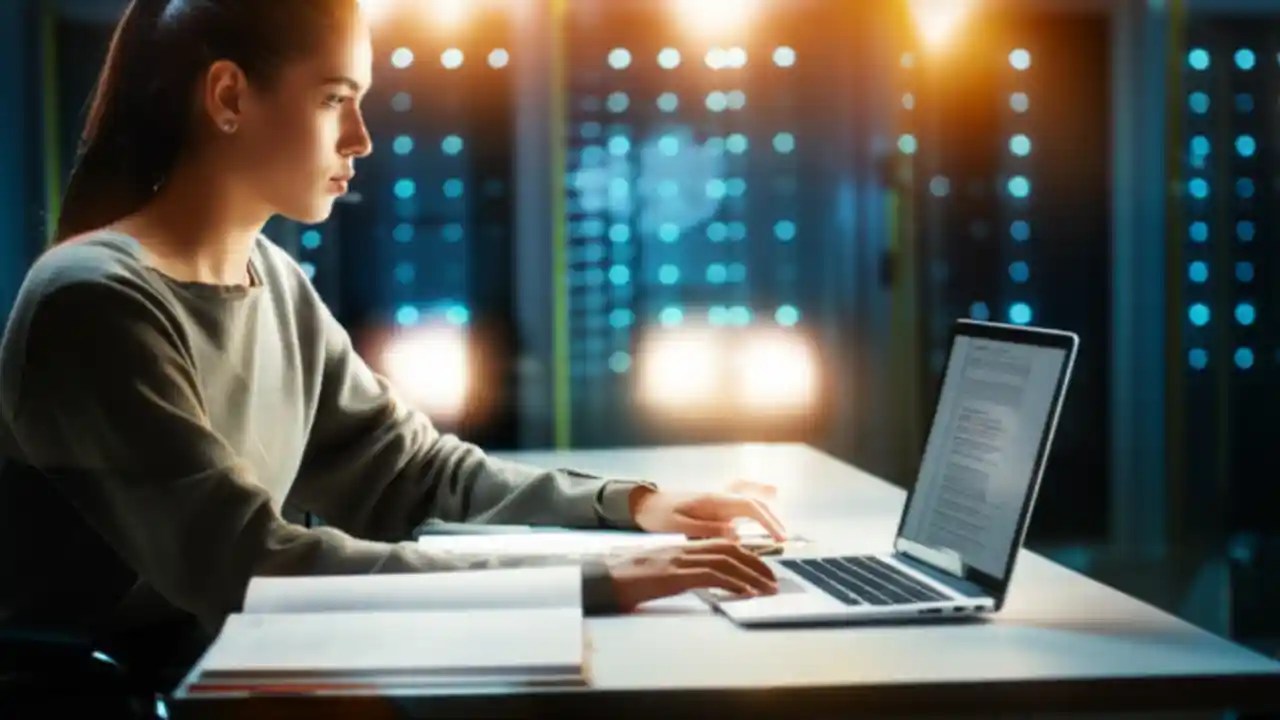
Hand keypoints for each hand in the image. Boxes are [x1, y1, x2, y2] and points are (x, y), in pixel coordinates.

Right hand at [607, 540, 778, 611]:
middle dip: (757, 564)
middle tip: (773, 581)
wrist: (601, 579)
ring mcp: (679, 561)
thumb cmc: (624, 579)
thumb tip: (698, 581)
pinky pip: (711, 576)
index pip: (721, 545)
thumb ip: (678, 571)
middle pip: (729, 550)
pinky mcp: (674, 575)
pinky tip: (745, 593)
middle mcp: (683, 550)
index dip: (746, 555)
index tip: (761, 569)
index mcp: (680, 548)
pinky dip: (733, 584)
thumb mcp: (657, 571)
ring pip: (725, 561)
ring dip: (752, 576)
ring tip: (767, 589)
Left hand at [629, 486, 786, 540]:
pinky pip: (740, 494)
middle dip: (773, 517)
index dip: (768, 521)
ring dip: (766, 503)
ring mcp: (717, 496)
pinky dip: (755, 493)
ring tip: (780, 512)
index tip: (779, 537)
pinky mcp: (713, 501)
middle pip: (754, 501)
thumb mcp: (677, 525)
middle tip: (784, 537)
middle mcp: (718, 495)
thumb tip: (734, 534)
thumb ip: (706, 529)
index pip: (749, 507)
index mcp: (712, 500)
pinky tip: (765, 495)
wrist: (643, 502)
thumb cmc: (657, 514)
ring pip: (749, 494)